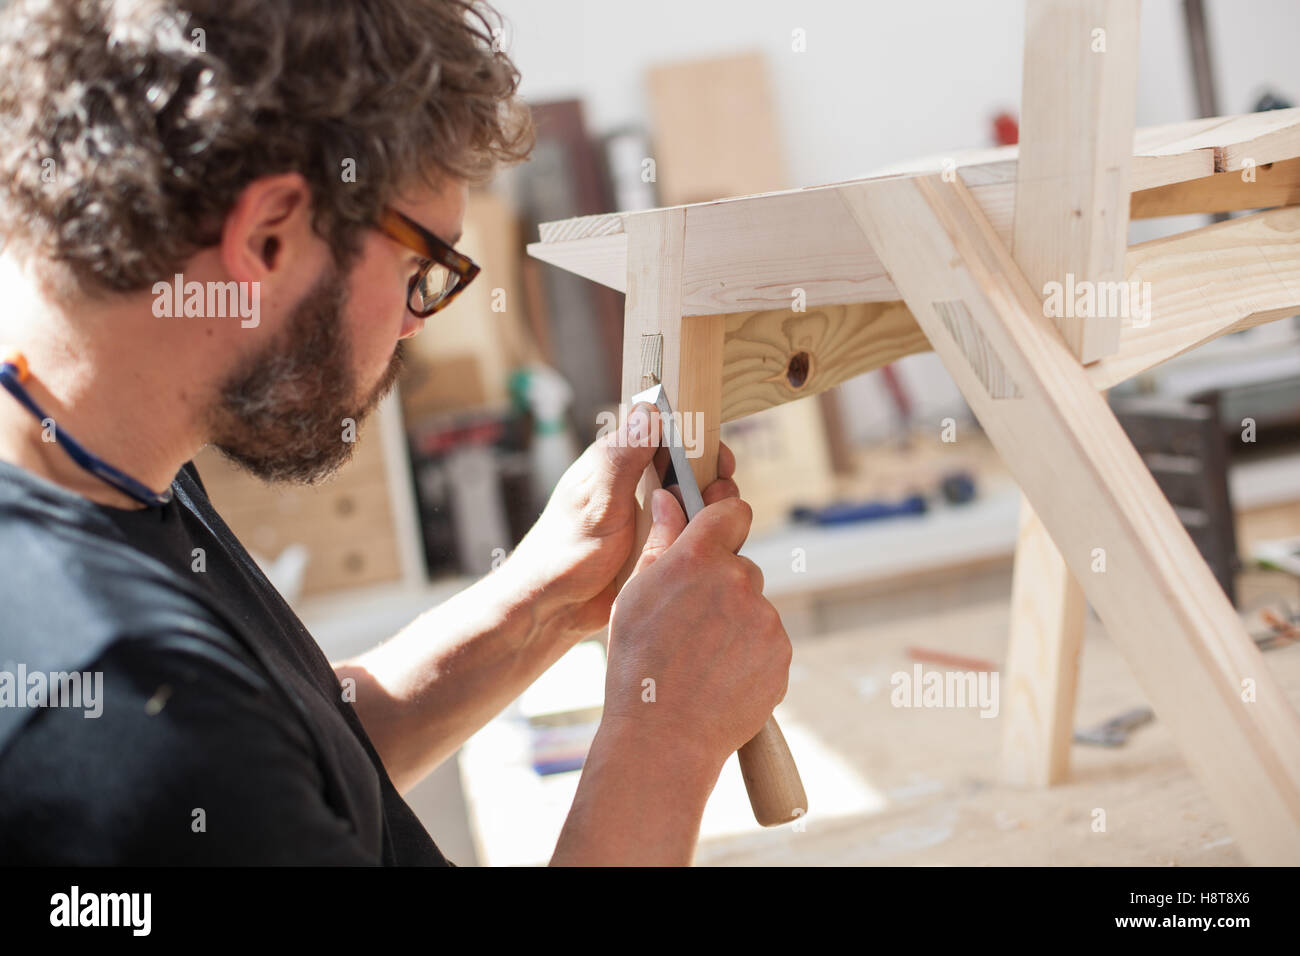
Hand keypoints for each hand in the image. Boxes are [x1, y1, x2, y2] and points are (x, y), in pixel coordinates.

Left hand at [507, 402, 739, 638]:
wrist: (554, 608)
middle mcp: (636, 484)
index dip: (698, 441)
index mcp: (618, 462)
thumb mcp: (597, 503)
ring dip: (710, 510)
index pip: (667, 433)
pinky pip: (689, 533)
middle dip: (711, 480)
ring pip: (694, 501)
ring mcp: (648, 516)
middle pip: (689, 468)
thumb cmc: (565, 551)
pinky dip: (703, 536)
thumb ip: (622, 459)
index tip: (718, 458)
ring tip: (711, 525)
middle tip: (717, 497)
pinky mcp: (656, 544)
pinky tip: (707, 549)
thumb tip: (649, 411)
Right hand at [599, 490, 791, 772]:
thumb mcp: (635, 595)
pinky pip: (767, 641)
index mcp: (699, 557)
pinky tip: (718, 676)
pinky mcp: (781, 654)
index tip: (713, 537)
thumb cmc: (638, 665)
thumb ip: (660, 540)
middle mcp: (739, 580)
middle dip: (721, 584)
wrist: (664, 737)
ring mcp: (766, 619)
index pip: (733, 511)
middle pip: (740, 566)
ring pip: (753, 607)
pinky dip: (748, 653)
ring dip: (734, 622)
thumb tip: (669, 498)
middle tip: (689, 621)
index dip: (722, 522)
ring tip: (700, 658)